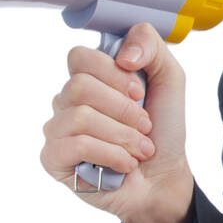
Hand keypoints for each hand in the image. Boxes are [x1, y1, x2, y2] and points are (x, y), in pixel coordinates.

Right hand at [39, 23, 193, 222]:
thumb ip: (150, 45)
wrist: (164, 176)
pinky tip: (125, 163)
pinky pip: (76, 145)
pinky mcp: (53, 158)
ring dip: (122, 135)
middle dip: (123, 109)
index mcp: (89, 77)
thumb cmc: (162, 129)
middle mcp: (67, 100)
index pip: (79, 57)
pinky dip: (111, 154)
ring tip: (139, 148)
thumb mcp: (169, 78)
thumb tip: (124, 56)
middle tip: (145, 125)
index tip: (140, 93)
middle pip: (79, 87)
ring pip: (80, 117)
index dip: (113, 74)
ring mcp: (57, 128)